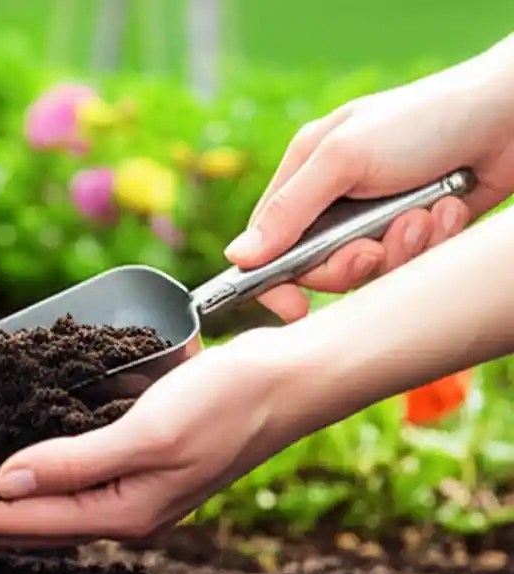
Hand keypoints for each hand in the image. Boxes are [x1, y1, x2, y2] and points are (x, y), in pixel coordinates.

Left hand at [0, 329, 306, 547]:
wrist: (283, 381)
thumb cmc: (225, 404)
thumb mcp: (149, 432)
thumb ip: (73, 461)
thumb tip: (0, 483)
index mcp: (118, 513)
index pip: (12, 522)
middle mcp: (113, 510)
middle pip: (13, 523)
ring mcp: (119, 489)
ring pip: (29, 505)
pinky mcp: (123, 461)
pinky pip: (53, 476)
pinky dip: (14, 473)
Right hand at [228, 43, 513, 321]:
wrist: (511, 115)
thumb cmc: (424, 120)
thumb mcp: (344, 158)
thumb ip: (289, 210)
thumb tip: (238, 256)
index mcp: (307, 175)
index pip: (268, 243)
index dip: (273, 280)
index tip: (293, 307)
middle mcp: (337, 201)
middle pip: (319, 268)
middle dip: (349, 263)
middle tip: (372, 248)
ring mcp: (379, 219)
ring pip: (369, 272)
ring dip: (400, 249)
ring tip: (426, 214)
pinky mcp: (419, 233)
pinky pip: (411, 265)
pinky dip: (433, 242)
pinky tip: (449, 209)